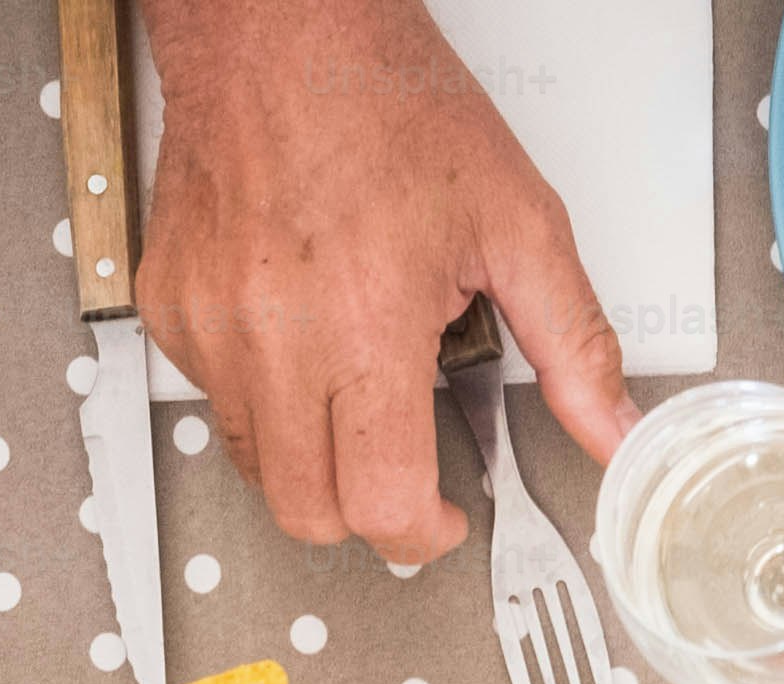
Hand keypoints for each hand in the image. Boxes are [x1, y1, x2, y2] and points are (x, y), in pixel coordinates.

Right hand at [135, 0, 636, 564]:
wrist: (279, 31)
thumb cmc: (386, 105)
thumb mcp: (516, 222)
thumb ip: (573, 342)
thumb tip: (614, 429)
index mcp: (363, 322)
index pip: (378, 502)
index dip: (421, 533)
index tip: (442, 517)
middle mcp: (273, 335)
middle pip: (307, 512)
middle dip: (365, 514)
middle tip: (402, 473)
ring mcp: (209, 326)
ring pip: (255, 467)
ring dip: (311, 458)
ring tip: (354, 382)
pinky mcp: (169, 309)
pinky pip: (213, 400)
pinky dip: (262, 396)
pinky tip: (300, 335)